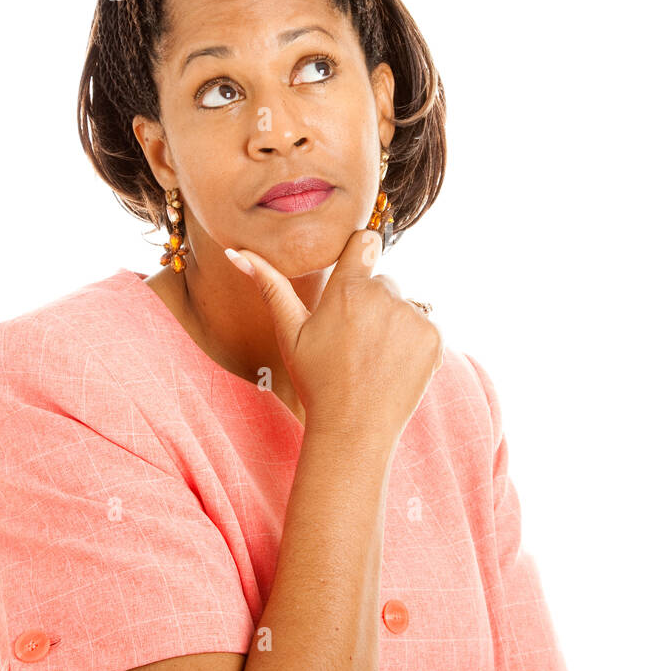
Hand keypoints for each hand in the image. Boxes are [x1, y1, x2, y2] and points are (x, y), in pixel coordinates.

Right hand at [226, 229, 443, 440]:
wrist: (353, 429)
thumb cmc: (317, 381)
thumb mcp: (290, 334)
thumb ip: (270, 286)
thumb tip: (237, 252)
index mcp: (347, 288)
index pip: (365, 241)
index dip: (361, 253)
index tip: (357, 271)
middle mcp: (383, 295)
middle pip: (383, 283)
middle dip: (372, 304)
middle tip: (355, 343)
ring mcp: (412, 316)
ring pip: (404, 307)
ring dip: (393, 325)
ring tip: (373, 359)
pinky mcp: (433, 337)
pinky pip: (424, 327)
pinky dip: (413, 344)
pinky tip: (392, 367)